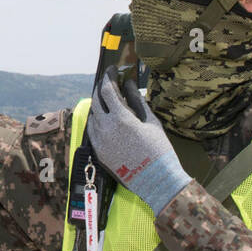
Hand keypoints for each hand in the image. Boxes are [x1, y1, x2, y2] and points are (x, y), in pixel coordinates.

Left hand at [86, 70, 190, 215]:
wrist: (155, 180)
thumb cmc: (159, 149)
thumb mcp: (151, 122)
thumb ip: (137, 101)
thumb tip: (130, 84)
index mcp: (121, 118)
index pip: (108, 90)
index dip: (109, 77)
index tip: (112, 70)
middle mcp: (106, 128)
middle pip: (97, 101)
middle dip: (102, 88)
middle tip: (108, 82)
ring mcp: (100, 141)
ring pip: (93, 116)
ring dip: (99, 105)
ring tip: (108, 100)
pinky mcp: (99, 152)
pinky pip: (92, 131)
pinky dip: (96, 121)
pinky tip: (104, 118)